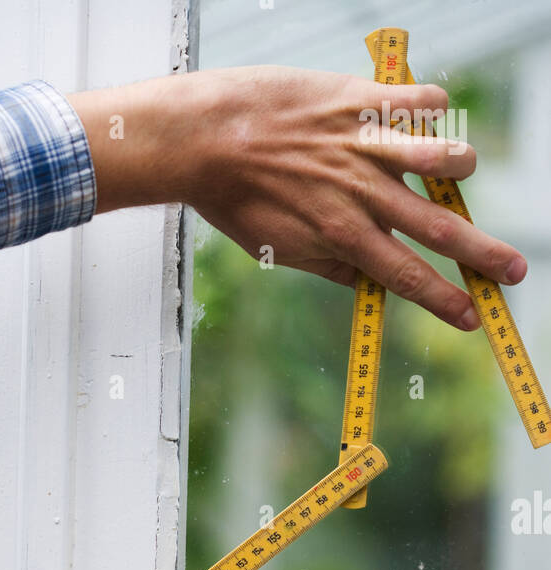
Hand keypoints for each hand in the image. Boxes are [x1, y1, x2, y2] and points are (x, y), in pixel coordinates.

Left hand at [68, 67, 526, 330]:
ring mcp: (363, 145)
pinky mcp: (359, 101)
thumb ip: (330, 266)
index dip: (443, 300)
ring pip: (438, 160)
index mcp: (341, 237)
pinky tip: (427, 116)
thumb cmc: (237, 197)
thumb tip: (368, 285)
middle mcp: (361, 195)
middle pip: (438, 232)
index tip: (471, 318)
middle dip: (482, 256)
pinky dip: (432, 109)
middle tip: (514, 271)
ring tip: (463, 171)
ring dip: (459, 169)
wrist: (206, 137)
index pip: (405, 278)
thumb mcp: (279, 249)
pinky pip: (418, 102)